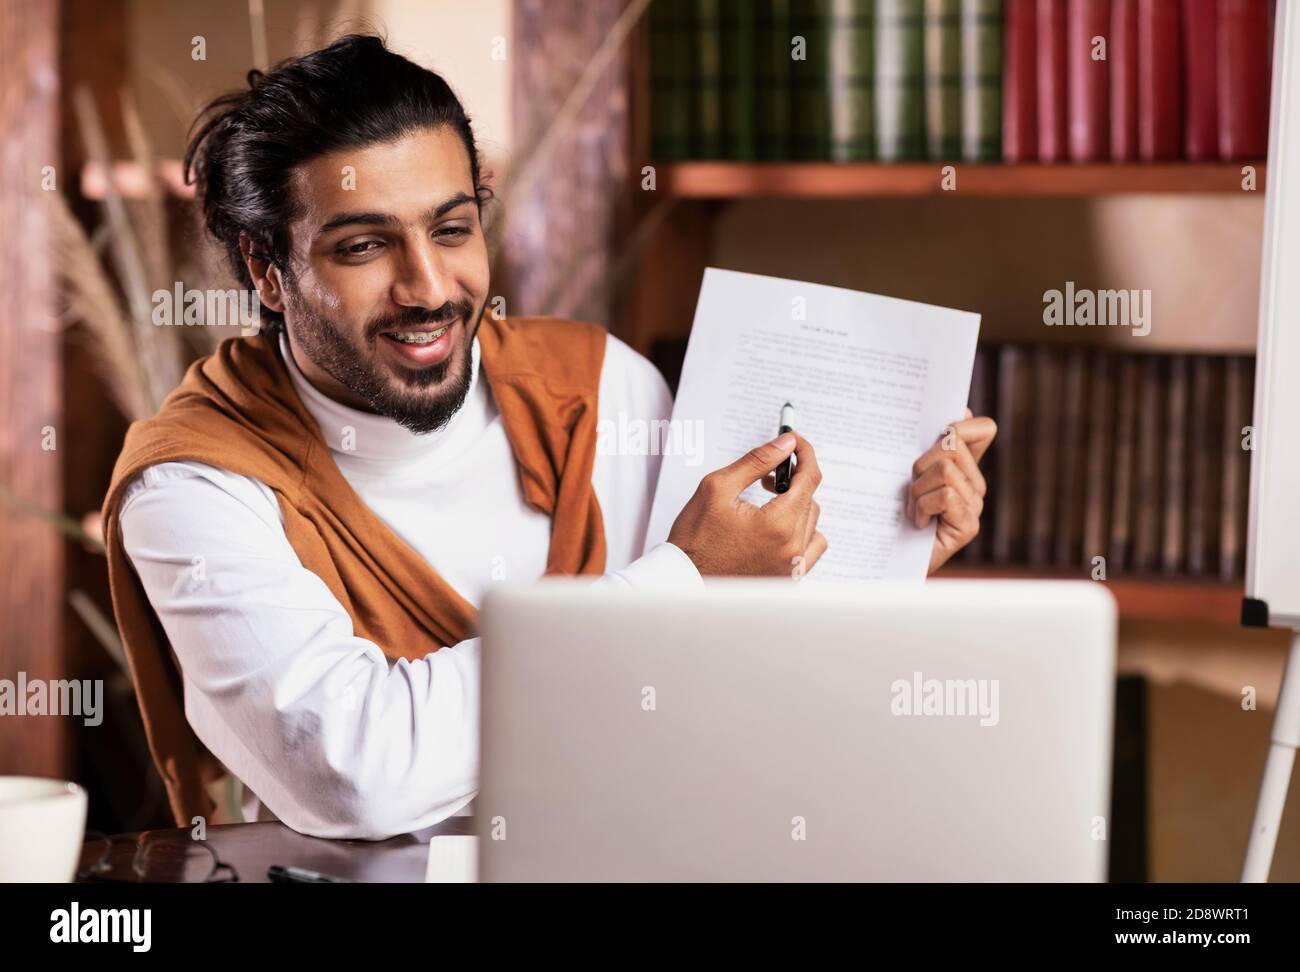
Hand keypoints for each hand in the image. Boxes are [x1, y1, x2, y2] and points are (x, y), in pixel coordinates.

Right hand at [669, 432, 827, 577]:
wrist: (683, 579)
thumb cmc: (695, 538)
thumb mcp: (719, 487)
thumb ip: (757, 461)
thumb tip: (785, 444)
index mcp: (778, 525)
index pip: (809, 478)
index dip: (804, 454)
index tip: (795, 442)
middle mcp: (791, 549)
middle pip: (810, 499)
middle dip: (792, 479)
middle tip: (767, 474)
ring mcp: (792, 567)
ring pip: (811, 522)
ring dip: (796, 504)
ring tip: (767, 500)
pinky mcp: (788, 578)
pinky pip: (811, 548)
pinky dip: (802, 531)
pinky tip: (780, 525)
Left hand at [907, 408, 996, 574]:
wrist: (888, 561)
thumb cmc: (893, 516)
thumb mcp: (906, 474)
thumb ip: (929, 447)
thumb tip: (962, 409)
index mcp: (964, 468)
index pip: (983, 429)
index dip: (961, 425)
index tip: (938, 434)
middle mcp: (975, 485)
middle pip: (951, 446)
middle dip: (920, 465)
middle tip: (911, 491)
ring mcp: (975, 506)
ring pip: (945, 469)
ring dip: (917, 490)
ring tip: (912, 510)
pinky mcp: (969, 526)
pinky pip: (945, 495)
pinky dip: (922, 507)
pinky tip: (917, 523)